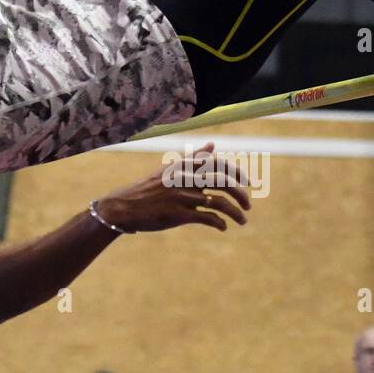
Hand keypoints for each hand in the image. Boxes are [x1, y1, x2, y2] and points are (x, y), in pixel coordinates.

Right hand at [99, 142, 250, 232]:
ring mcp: (183, 196)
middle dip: (240, 194)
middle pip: (223, 182)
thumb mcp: (171, 169)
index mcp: (185, 166)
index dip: (236, 173)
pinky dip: (219, 223)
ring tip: (242, 221)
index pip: (218, 164)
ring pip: (220, 203)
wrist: (124, 207)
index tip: (247, 182)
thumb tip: (213, 145)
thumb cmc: (149, 189)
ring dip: (235, 213)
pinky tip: (223, 227)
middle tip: (249, 204)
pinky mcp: (179, 214)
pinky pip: (207, 218)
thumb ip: (194, 158)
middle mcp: (186, 179)